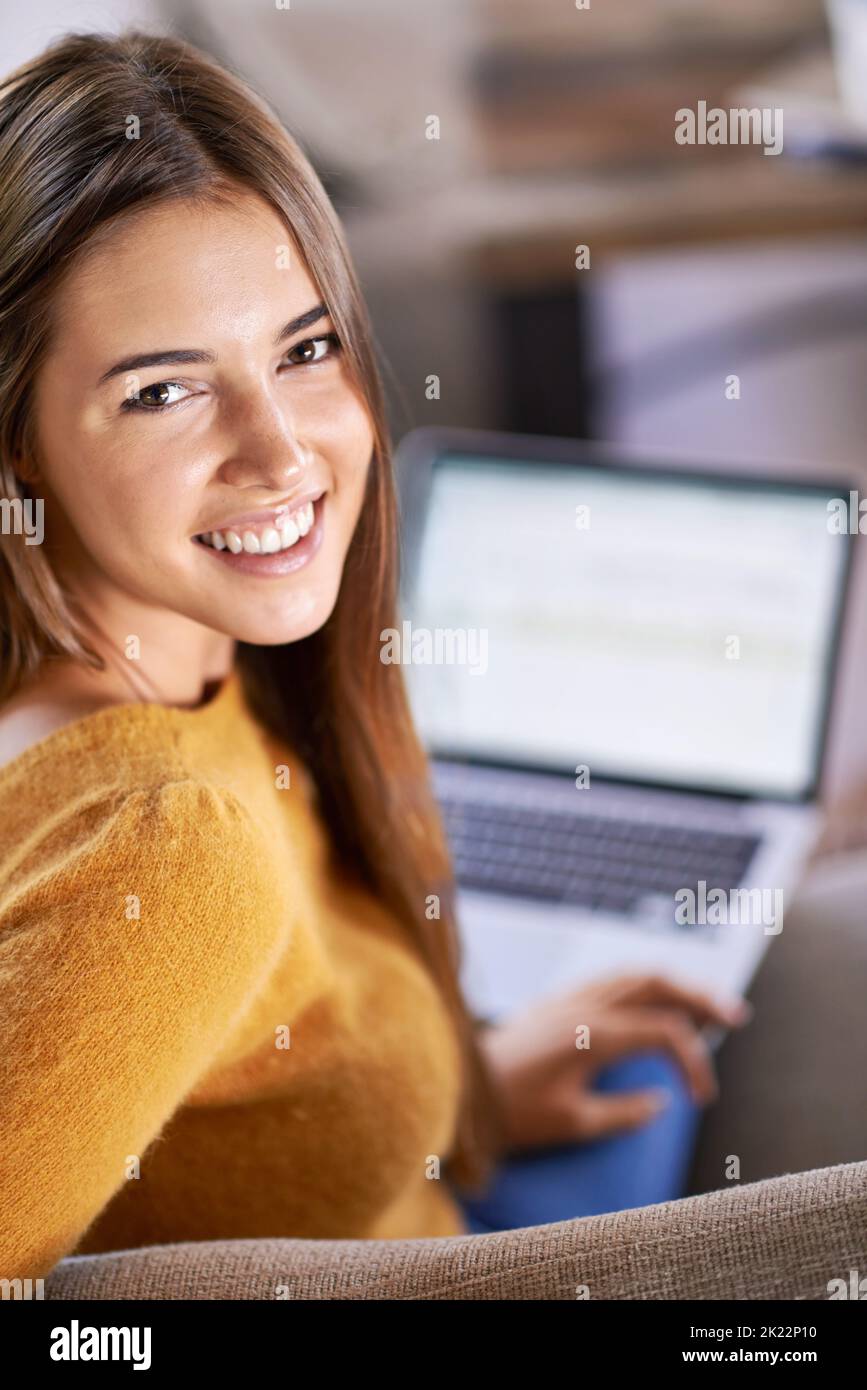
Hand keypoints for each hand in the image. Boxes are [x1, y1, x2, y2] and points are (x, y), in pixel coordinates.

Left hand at [478, 973, 751, 1152]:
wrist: (459, 1087)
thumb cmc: (511, 1112)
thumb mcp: (571, 1123)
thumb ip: (622, 1113)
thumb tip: (660, 1103)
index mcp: (593, 1033)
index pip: (665, 1032)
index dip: (694, 1061)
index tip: (702, 1098)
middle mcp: (584, 1005)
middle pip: (656, 983)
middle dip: (699, 997)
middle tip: (736, 1017)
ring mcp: (568, 997)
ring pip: (633, 975)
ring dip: (673, 986)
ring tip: (704, 1006)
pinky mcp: (556, 1002)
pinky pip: (610, 981)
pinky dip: (642, 987)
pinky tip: (654, 1003)